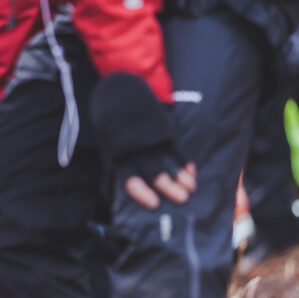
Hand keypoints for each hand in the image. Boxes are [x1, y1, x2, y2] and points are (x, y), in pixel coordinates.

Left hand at [91, 72, 196, 209]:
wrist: (118, 93)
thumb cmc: (112, 126)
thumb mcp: (108, 145)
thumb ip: (116, 165)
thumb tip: (115, 192)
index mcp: (117, 155)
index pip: (129, 179)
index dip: (141, 193)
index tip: (154, 204)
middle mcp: (134, 148)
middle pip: (153, 171)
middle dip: (169, 188)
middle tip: (182, 200)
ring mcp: (150, 137)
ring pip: (168, 161)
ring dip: (181, 177)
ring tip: (190, 188)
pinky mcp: (163, 127)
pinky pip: (176, 147)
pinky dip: (185, 161)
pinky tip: (191, 172)